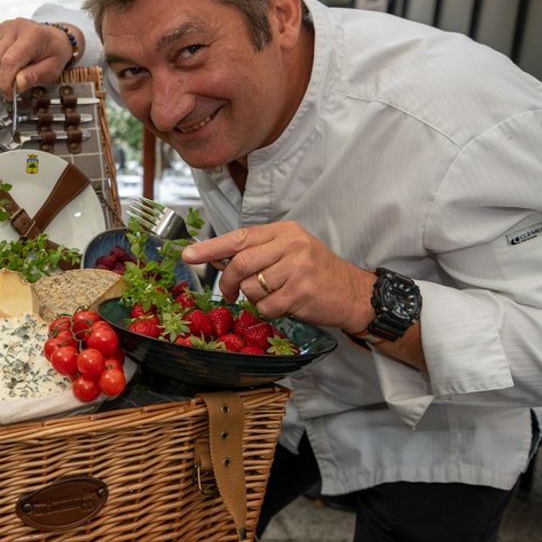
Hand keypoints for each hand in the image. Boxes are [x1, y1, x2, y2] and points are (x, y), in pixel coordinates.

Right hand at [0, 18, 76, 98]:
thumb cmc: (54, 53)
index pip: (9, 61)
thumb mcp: (52, 69)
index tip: (9, 95)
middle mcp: (15, 27)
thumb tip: (17, 85)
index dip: (6, 82)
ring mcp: (4, 27)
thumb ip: (34, 76)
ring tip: (17, 66)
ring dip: (0, 70)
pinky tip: (11, 58)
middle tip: (18, 79)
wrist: (53, 37)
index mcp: (33, 35)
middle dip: (4, 77)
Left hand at [180, 221, 375, 332]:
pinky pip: (266, 306)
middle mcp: (291, 245)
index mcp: (284, 231)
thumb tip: (216, 259)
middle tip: (228, 293)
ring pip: (250, 288)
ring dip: (254, 298)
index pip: (239, 237)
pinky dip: (268, 311)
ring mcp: (298, 268)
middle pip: (240, 264)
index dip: (210, 247)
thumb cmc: (315, 272)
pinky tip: (284, 305)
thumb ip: (256, 252)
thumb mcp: (288, 251)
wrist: (353, 292)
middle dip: (227, 283)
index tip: (188, 255)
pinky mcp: (301, 292)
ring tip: (273, 296)